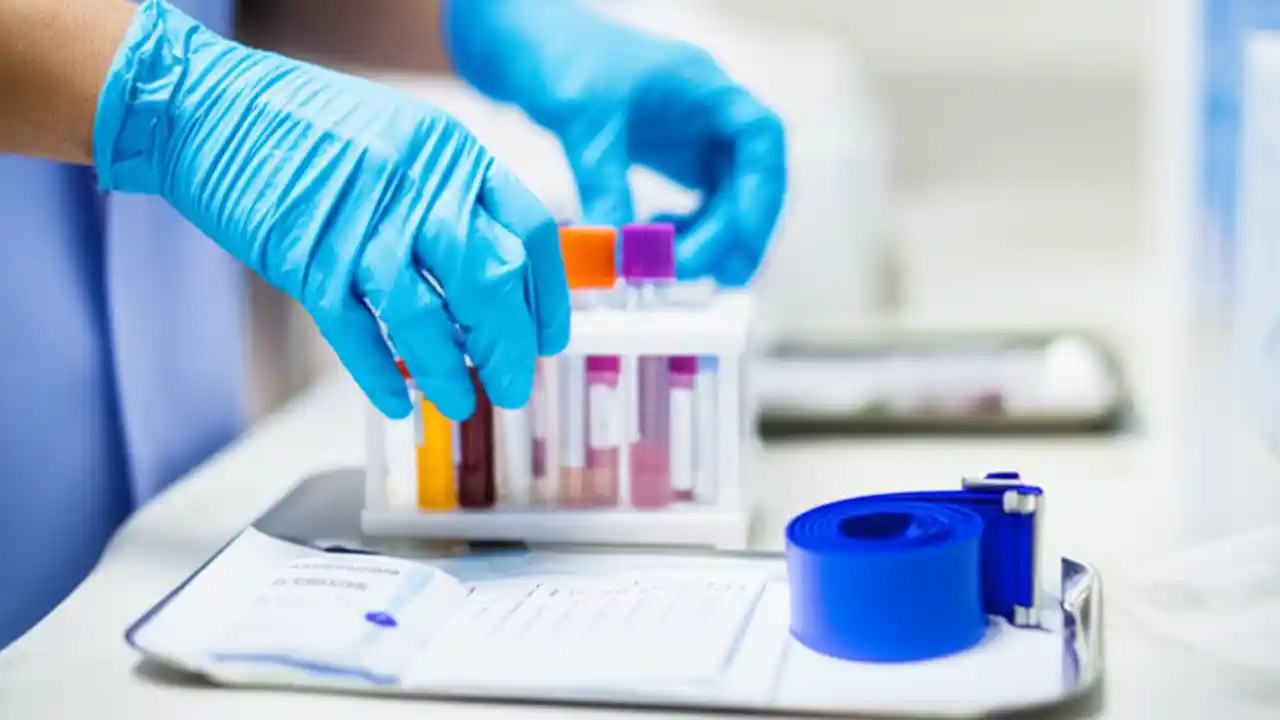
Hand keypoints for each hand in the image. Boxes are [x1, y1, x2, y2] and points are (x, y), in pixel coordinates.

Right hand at [94, 1, 569, 419]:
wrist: (210, 108)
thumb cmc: (309, 127)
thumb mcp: (405, 141)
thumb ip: (452, 199)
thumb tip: (495, 281)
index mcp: (451, 156)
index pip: (528, 235)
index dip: (548, 298)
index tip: (550, 340)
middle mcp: (415, 190)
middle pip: (490, 283)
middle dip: (510, 348)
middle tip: (512, 386)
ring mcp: (359, 228)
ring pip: (427, 320)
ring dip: (450, 374)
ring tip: (460, 404)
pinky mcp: (305, 262)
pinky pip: (356, 334)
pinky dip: (381, 376)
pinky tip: (399, 402)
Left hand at [447, 0, 785, 286]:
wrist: (516, 40)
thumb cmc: (554, 55)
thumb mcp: (582, 120)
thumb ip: (605, 184)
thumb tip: (621, 255)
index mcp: (704, 86)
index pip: (762, 138)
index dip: (760, 194)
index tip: (737, 239)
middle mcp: (706, 111)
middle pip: (750, 179)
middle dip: (736, 232)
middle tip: (708, 278)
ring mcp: (687, 134)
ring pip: (724, 198)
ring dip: (710, 240)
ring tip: (672, 270)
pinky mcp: (662, 153)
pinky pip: (692, 203)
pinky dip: (680, 232)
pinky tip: (647, 242)